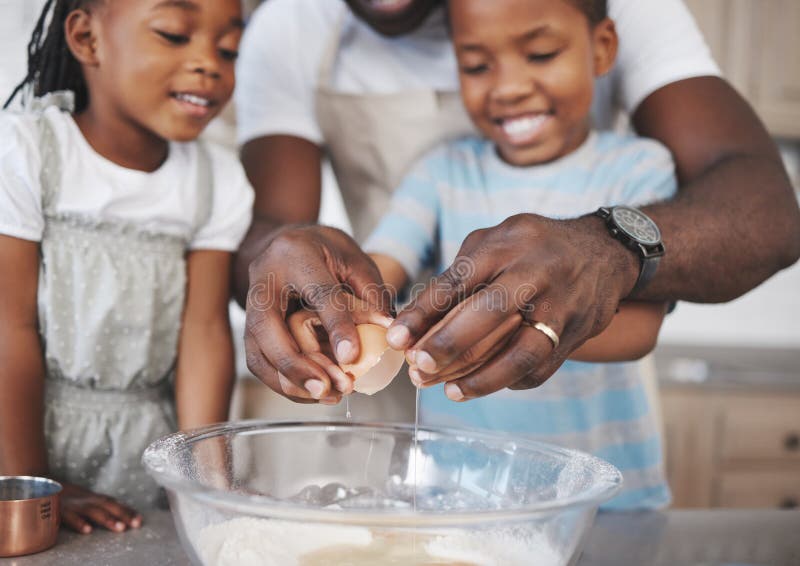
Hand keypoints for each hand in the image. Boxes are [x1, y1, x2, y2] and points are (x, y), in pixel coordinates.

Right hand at [60, 482, 141, 533]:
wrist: (40, 484)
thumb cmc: (65, 496)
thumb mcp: (83, 499)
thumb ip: (97, 506)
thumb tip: (116, 513)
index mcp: (93, 498)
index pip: (114, 503)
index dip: (127, 510)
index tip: (140, 519)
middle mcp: (86, 500)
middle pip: (108, 505)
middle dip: (124, 514)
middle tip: (137, 524)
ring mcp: (74, 504)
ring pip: (93, 511)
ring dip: (107, 519)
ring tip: (121, 528)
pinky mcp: (60, 511)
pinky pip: (70, 518)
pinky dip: (79, 523)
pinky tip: (88, 530)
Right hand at [244, 225, 393, 402]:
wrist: (288, 243)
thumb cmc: (326, 251)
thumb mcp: (356, 260)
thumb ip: (371, 293)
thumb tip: (388, 333)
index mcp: (297, 254)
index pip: (318, 294)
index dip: (336, 326)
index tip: (351, 358)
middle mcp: (265, 279)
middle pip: (268, 329)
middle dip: (296, 365)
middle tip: (327, 388)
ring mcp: (250, 304)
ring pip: (258, 352)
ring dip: (289, 382)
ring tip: (325, 396)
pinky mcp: (249, 327)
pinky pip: (259, 362)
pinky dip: (284, 383)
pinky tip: (312, 393)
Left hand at [386, 213, 638, 399]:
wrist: (604, 252)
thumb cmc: (533, 247)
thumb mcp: (496, 239)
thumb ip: (460, 272)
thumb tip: (418, 317)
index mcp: (507, 245)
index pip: (457, 281)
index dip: (422, 313)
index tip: (396, 339)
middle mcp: (535, 273)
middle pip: (488, 314)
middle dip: (448, 346)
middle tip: (418, 369)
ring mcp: (560, 307)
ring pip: (520, 352)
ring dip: (481, 378)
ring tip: (448, 391)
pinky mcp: (576, 334)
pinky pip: (540, 368)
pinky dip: (508, 381)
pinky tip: (481, 385)